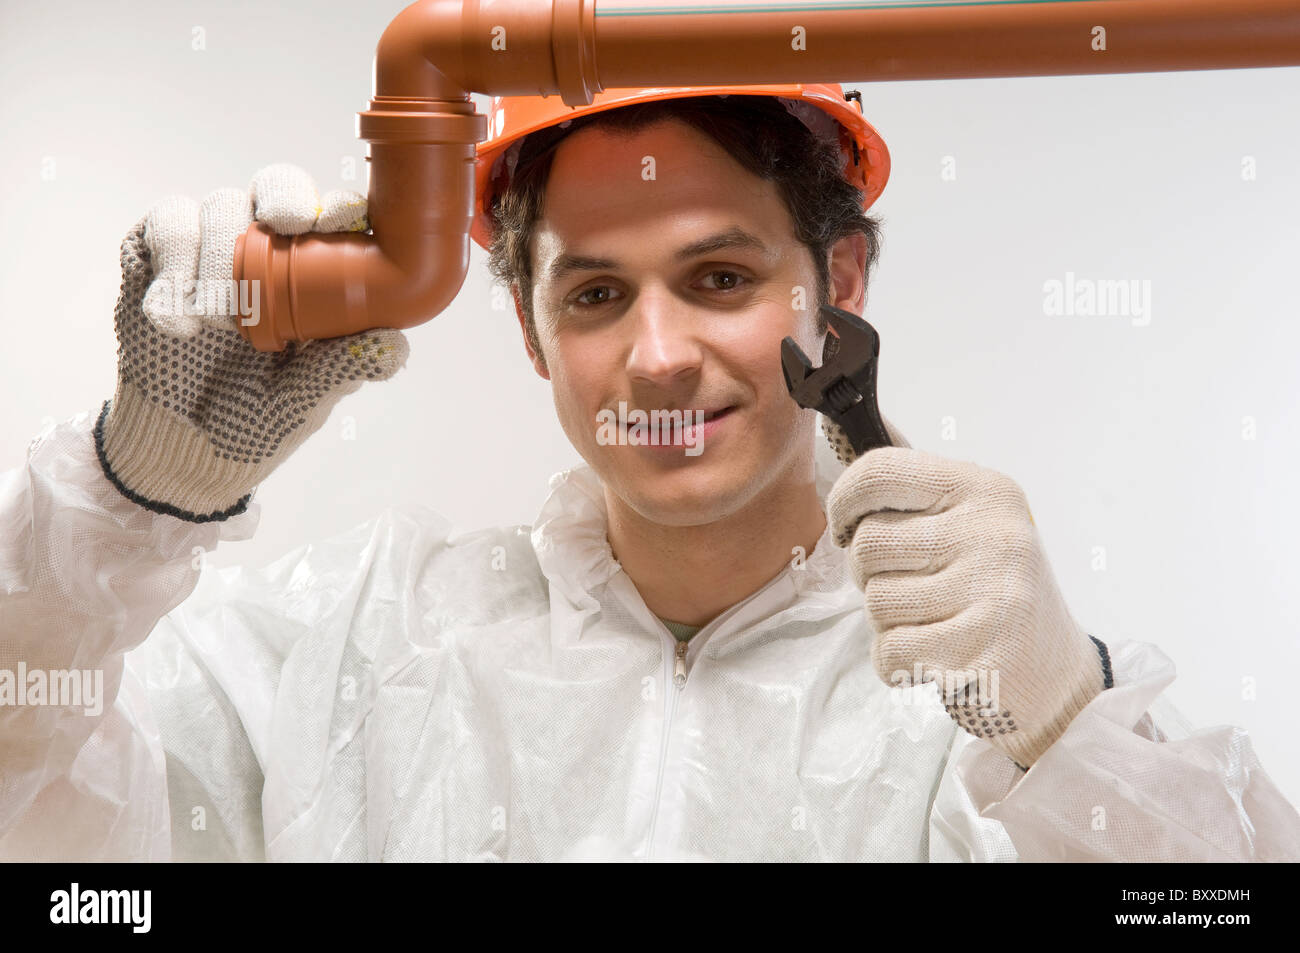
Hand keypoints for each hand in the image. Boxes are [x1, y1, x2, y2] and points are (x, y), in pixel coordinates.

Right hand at [97, 163, 407, 521]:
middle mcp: (265, 247)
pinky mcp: (155, 254)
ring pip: (220, 205)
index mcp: (314, 273)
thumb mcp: (304, 399)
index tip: (337, 220)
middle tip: (282, 223)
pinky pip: (167, 226)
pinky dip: (173, 264)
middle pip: (277, 186)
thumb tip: (395, 345)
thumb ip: (342, 369)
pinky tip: (176, 316)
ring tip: (214, 320)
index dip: (337, 206)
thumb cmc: (255, 420)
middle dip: (282, 196)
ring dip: (219, 254)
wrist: (181, 448)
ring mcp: (210, 246)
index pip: (331, 217)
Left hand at [823, 417, 1111, 769]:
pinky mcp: (982, 649)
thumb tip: (849, 435)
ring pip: (875, 601)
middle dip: (867, 574)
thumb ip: (912, 490)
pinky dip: (895, 662)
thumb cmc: (995, 590)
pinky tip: (929, 657)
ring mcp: (991, 591)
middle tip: (905, 588)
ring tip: (928, 623)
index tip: (844, 528)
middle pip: (868, 543)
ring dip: (885, 622)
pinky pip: (891, 650)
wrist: (1057, 672)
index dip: (843, 501)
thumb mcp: (970, 522)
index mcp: (984, 490)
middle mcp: (992, 533)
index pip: (880, 471)